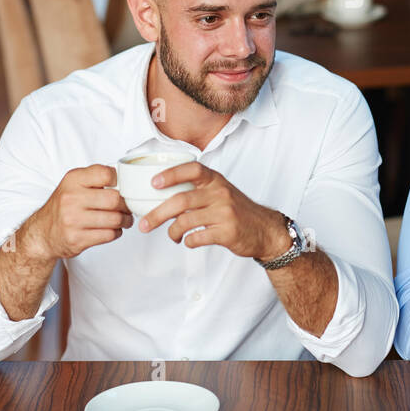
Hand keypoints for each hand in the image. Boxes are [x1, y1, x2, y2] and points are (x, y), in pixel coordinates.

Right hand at [16, 165, 132, 266]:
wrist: (42, 232)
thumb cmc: (63, 206)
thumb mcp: (73, 184)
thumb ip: (95, 177)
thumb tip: (124, 177)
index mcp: (72, 180)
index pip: (105, 174)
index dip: (119, 180)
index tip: (122, 187)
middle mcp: (71, 199)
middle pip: (114, 199)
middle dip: (126, 205)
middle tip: (127, 207)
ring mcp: (73, 220)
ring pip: (115, 219)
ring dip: (125, 220)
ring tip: (124, 219)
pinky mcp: (77, 239)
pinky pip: (109, 235)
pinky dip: (116, 232)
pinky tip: (112, 229)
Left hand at [138, 161, 289, 260]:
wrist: (264, 229)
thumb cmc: (236, 210)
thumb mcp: (220, 191)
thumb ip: (197, 189)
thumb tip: (160, 194)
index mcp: (216, 180)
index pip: (193, 169)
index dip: (171, 174)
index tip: (153, 183)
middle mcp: (220, 193)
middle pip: (181, 200)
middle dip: (158, 214)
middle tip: (145, 224)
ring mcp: (224, 213)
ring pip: (185, 221)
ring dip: (172, 232)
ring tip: (172, 236)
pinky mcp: (227, 232)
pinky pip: (197, 238)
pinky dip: (188, 241)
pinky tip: (188, 241)